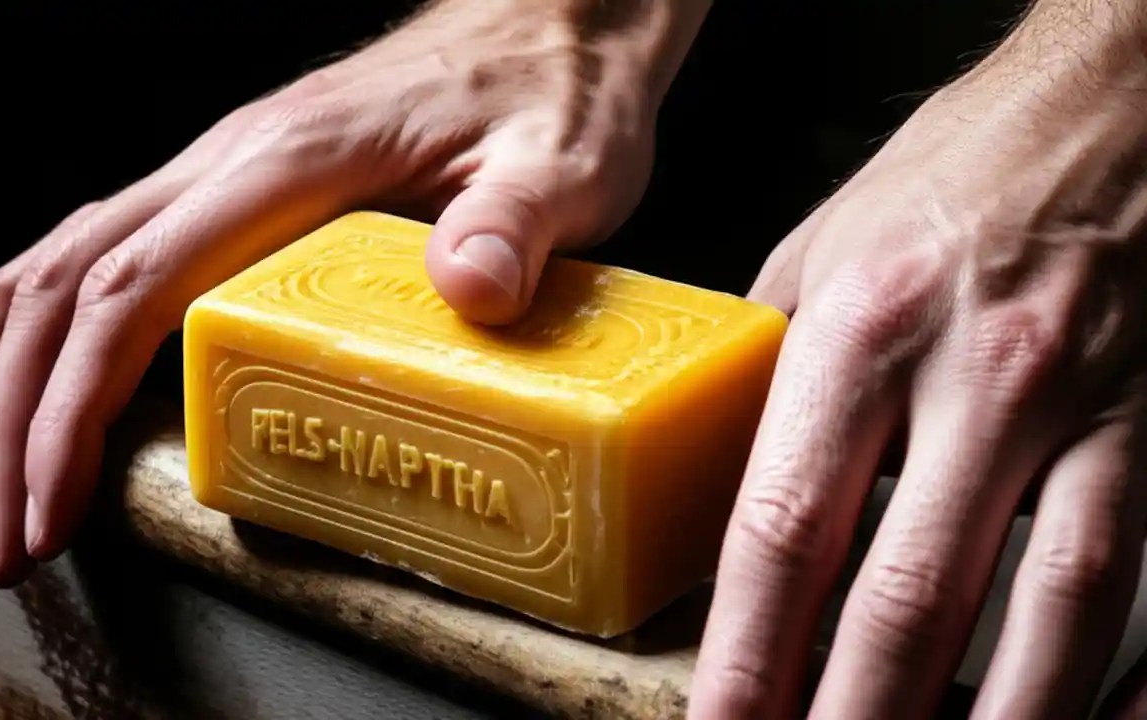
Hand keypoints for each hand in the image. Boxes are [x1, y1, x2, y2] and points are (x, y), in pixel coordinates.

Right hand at [0, 0, 710, 586]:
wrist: (548, 28)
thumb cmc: (552, 97)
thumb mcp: (561, 163)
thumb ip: (516, 221)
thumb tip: (468, 289)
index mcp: (294, 163)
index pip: (142, 287)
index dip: (77, 404)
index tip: (54, 505)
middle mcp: (234, 159)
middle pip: (76, 284)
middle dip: (20, 418)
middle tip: (7, 538)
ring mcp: (228, 169)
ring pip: (72, 261)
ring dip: (12, 373)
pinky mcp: (241, 187)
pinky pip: (111, 245)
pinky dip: (45, 310)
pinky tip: (5, 357)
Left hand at [690, 5, 1146, 717]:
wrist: (1116, 96)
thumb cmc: (958, 171)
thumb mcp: (822, 251)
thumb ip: (773, 376)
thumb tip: (728, 489)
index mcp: (865, 330)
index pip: (787, 531)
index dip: (747, 657)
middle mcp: (985, 377)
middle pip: (908, 602)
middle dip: (850, 719)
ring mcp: (1099, 409)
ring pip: (1050, 614)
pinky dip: (1128, 682)